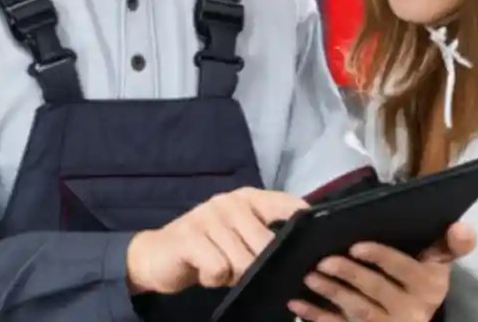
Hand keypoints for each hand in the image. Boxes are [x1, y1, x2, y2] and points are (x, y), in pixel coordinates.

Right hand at [125, 187, 307, 294]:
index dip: (305, 221)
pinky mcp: (190, 237)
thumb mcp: (238, 236)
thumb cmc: (206, 248)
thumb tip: (302, 252)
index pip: (286, 205)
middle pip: (266, 245)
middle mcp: (230, 201)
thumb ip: (264, 235)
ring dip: (232, 275)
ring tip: (218, 267)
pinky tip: (202, 270)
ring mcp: (209, 216)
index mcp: (248, 198)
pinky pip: (219, 270)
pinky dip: (213, 279)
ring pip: (243, 262)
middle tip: (239, 270)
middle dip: (258, 267)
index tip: (320, 238)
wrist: (156, 255)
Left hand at [288, 221, 476, 321]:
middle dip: (348, 275)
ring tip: (309, 276)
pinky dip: (317, 316)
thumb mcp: (437, 263)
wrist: (411, 319)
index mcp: (431, 286)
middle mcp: (413, 310)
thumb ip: (450, 243)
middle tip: (322, 261)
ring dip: (331, 293)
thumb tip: (463, 227)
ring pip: (357, 310)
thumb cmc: (420, 279)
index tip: (356, 246)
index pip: (405, 269)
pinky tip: (297, 303)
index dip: (380, 258)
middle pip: (376, 291)